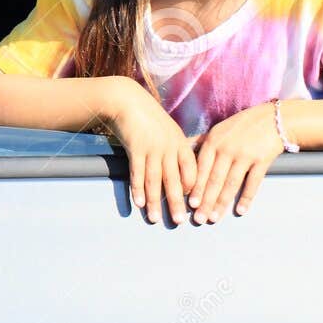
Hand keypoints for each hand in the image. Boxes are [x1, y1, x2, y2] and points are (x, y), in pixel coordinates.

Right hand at [100, 77, 197, 225]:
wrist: (127, 100)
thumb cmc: (149, 117)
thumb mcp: (169, 130)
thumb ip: (177, 149)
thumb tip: (184, 171)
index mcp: (181, 144)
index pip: (192, 171)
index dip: (193, 189)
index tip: (194, 206)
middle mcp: (169, 148)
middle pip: (175, 180)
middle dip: (176, 203)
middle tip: (179, 222)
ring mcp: (152, 148)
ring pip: (155, 180)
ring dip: (154, 202)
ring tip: (154, 219)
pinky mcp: (135, 148)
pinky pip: (137, 172)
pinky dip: (137, 189)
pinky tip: (138, 203)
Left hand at [187, 101, 286, 222]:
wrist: (272, 119)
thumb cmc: (241, 126)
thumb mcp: (218, 130)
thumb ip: (202, 142)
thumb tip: (183, 149)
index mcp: (213, 141)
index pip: (201, 168)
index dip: (196, 187)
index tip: (190, 204)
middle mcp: (227, 148)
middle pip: (214, 179)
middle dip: (206, 201)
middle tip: (199, 219)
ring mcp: (245, 154)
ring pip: (231, 183)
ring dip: (222, 203)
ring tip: (215, 218)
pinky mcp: (262, 159)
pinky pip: (253, 182)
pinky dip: (247, 197)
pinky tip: (241, 211)